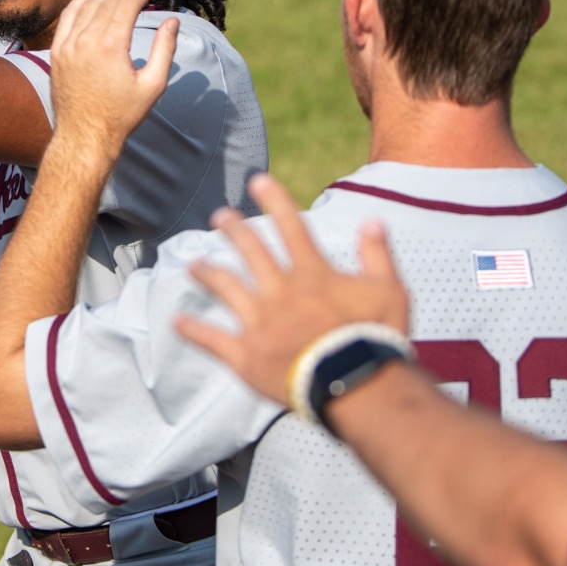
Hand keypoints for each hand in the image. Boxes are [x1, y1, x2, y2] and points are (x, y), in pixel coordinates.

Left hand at [48, 0, 175, 159]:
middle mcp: (86, 40)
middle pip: (108, 3)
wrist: (85, 135)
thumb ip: (164, 49)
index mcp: (110, 46)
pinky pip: (67, 18)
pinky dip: (78, 2)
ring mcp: (67, 45)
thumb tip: (171, 22)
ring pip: (86, 6)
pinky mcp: (57, 52)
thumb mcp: (152, 85)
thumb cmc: (121, 115)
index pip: (127, 5)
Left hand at [175, 174, 409, 405]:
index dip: (274, 201)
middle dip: (234, 229)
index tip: (258, 181)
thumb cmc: (376, 338)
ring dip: (208, 273)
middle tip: (220, 216)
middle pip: (251, 251)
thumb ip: (377, 254)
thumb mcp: (389, 290)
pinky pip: (213, 339)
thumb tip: (373, 220)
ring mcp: (260, 322)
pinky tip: (177, 322)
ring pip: (226, 287)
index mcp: (312, 275)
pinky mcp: (246, 354)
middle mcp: (281, 291)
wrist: (355, 384)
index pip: (291, 227)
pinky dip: (194, 330)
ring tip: (193, 265)